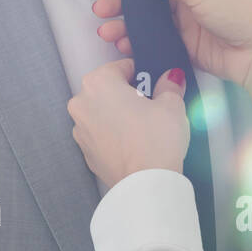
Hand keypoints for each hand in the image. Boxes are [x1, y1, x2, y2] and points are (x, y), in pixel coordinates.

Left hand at [67, 58, 189, 190]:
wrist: (145, 183)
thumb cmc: (155, 140)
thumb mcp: (171, 104)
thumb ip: (169, 84)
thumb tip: (171, 77)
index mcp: (98, 82)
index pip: (121, 67)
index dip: (142, 74)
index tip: (153, 84)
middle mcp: (82, 103)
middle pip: (108, 89)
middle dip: (128, 94)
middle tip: (151, 106)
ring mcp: (80, 129)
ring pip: (103, 113)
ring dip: (119, 115)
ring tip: (144, 127)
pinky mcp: (85, 151)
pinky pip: (101, 134)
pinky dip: (114, 135)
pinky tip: (134, 143)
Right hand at [93, 0, 251, 113]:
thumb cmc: (240, 13)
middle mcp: (190, 0)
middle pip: (148, 1)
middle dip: (123, 6)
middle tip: (101, 11)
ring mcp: (187, 25)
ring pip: (148, 23)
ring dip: (127, 27)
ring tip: (107, 32)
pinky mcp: (186, 48)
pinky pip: (156, 43)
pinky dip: (139, 45)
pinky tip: (125, 46)